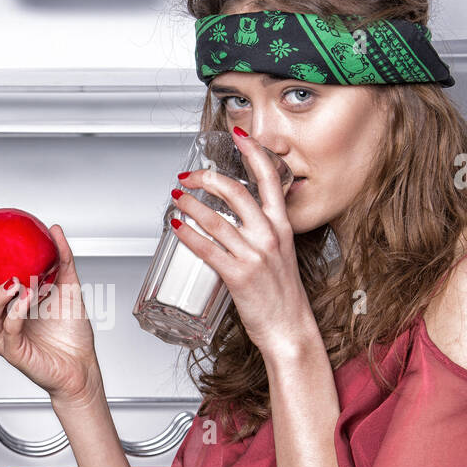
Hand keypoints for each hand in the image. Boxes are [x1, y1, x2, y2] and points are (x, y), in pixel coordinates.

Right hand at [0, 224, 100, 404]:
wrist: (82, 365)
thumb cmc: (70, 333)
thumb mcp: (67, 287)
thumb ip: (61, 259)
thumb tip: (55, 231)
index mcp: (3, 306)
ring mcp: (4, 338)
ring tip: (13, 281)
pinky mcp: (16, 353)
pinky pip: (9, 330)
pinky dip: (16, 311)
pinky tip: (26, 298)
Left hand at [171, 130, 316, 357]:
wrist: (290, 330)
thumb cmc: (283, 298)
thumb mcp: (281, 256)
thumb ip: (262, 236)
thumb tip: (236, 224)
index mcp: (282, 228)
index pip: (269, 179)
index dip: (253, 153)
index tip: (239, 136)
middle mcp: (270, 237)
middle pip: (236, 192)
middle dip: (207, 178)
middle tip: (189, 176)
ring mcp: (255, 255)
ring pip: (216, 219)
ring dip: (190, 205)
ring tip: (176, 198)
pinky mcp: (239, 275)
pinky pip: (208, 249)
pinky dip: (188, 235)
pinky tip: (176, 228)